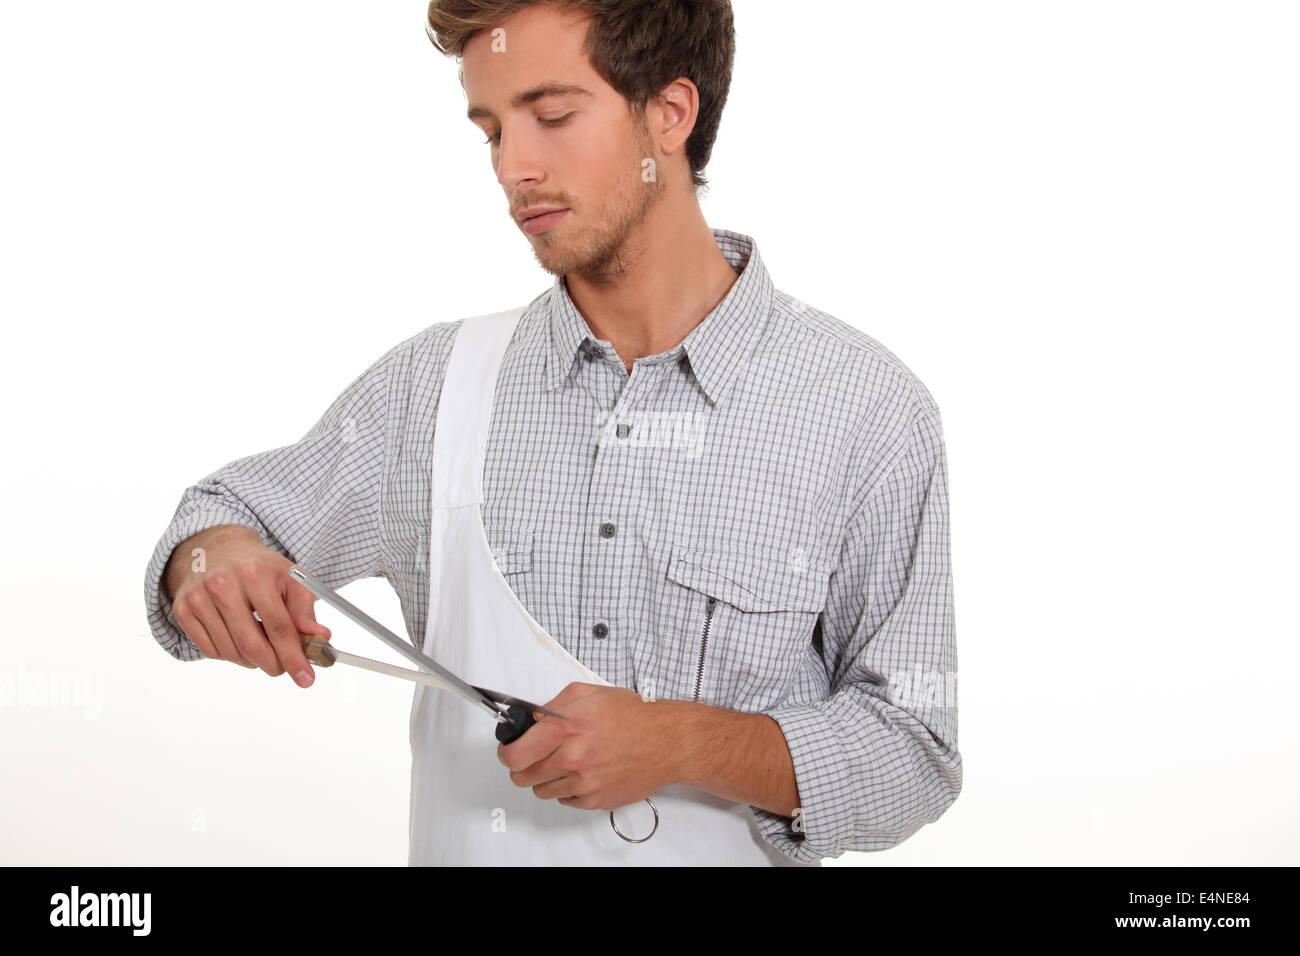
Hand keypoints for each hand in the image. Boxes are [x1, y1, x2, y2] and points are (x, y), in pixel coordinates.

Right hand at [166, 525, 329, 686]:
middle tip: (283, 668)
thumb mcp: (291, 579)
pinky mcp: (183, 610)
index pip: (278, 627)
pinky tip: (239, 640)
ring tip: (262, 646)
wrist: (217, 550)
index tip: (305, 679)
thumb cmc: (259, 568)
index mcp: (255, 575)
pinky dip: (230, 655)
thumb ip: (305, 610)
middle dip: (273, 665)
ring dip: (252, 661)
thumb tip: (321, 637)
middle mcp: (223, 585)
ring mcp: (199, 598)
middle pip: (252, 645)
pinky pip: (211, 651)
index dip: (293, 657)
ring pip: (231, 652)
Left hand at [497, 683, 682, 810]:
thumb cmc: (633, 716)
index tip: (510, 750)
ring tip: (564, 762)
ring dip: (546, 778)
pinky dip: (567, 789)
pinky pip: (565, 800)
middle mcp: (573, 759)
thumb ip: (552, 705)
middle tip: (535, 756)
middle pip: (523, 776)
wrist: (665, 741)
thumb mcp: (588, 694)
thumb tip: (532, 720)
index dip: (507, 752)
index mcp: (566, 728)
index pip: (515, 754)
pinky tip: (581, 773)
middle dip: (524, 765)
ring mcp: (584, 783)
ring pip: (542, 791)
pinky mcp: (596, 800)